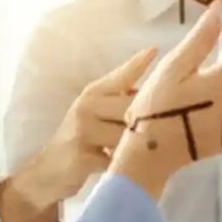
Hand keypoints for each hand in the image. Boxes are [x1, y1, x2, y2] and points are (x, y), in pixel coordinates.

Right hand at [0, 47, 157, 221]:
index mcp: (92, 93)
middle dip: (150, 117)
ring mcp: (83, 132)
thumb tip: (158, 90)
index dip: (138, 64)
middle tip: (172, 123)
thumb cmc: (82, 138)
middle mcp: (86, 107)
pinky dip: (127, 166)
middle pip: (130, 107)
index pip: (120, 75)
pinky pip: (116, 160)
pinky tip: (134, 168)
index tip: (154, 50)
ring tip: (155, 148)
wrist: (48, 172)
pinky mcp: (82, 157)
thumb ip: (119, 100)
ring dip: (140, 145)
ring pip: (126, 135)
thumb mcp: (96, 113)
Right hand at [110, 0, 221, 199]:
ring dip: (219, 94)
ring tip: (189, 102)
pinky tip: (195, 119)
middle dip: (217, 74)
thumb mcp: (173, 67)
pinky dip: (218, 114)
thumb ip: (200, 38)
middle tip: (185, 83)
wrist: (149, 154)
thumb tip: (220, 7)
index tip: (193, 63)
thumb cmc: (157, 106)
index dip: (217, 53)